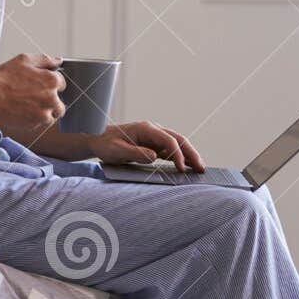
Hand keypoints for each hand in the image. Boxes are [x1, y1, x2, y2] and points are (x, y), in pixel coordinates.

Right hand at [0, 53, 63, 130]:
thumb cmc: (5, 75)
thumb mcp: (25, 60)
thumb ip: (45, 60)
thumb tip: (58, 61)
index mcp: (52, 82)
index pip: (62, 84)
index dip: (51, 84)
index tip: (42, 85)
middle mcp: (51, 99)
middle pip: (60, 105)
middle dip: (51, 102)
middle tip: (36, 98)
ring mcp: (43, 114)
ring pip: (51, 117)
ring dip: (43, 113)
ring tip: (28, 106)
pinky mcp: (33, 125)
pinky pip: (38, 124)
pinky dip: (33, 120)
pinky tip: (22, 111)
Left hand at [90, 120, 205, 172]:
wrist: (97, 140)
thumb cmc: (105, 144)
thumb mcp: (117, 151)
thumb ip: (135, 153)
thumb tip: (154, 156)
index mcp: (146, 129)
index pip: (168, 140)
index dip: (177, 154)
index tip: (182, 168)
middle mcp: (153, 130)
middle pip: (178, 140)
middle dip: (191, 153)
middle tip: (202, 168)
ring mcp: (154, 137)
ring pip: (177, 144)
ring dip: (189, 155)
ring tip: (200, 169)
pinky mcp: (153, 145)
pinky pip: (170, 151)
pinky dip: (180, 158)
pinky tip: (187, 167)